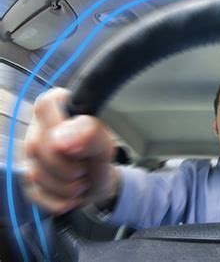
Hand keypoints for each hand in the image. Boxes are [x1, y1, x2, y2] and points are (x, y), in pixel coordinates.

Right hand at [22, 88, 119, 214]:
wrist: (99, 182)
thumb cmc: (99, 157)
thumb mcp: (106, 145)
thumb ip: (89, 135)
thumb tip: (61, 141)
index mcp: (57, 109)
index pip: (46, 105)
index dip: (64, 129)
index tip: (81, 147)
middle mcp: (37, 129)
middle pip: (38, 145)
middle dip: (69, 165)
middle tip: (86, 167)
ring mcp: (29, 156)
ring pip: (37, 174)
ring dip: (69, 186)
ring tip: (82, 179)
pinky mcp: (27, 180)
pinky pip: (38, 195)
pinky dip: (62, 200)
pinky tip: (73, 193)